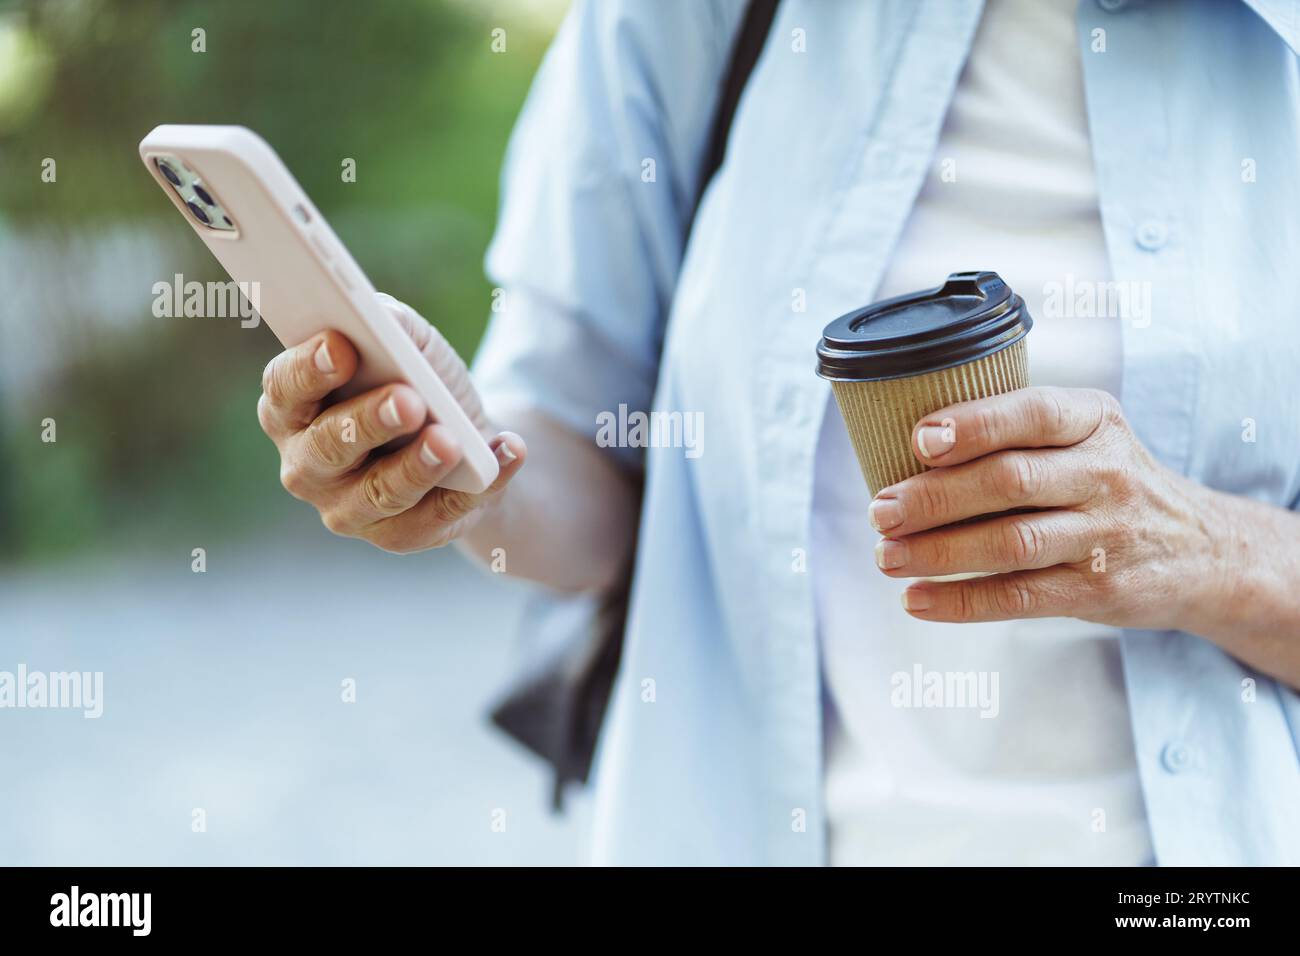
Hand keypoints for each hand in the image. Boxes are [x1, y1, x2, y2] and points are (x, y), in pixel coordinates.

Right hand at [257, 294, 524, 552]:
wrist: (465, 442)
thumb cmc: (418, 383)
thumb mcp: (408, 344)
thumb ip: (389, 323)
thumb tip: (383, 316)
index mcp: (293, 409)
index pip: (284, 390)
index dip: (308, 369)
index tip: (341, 346)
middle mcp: (308, 465)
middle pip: (329, 447)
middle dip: (369, 421)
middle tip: (408, 400)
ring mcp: (347, 508)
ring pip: (380, 492)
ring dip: (419, 465)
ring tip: (450, 440)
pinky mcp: (397, 535)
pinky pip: (438, 516)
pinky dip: (481, 484)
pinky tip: (508, 451)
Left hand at [868, 386, 1220, 630]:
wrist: (1202, 549)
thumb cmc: (1109, 481)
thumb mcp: (1085, 434)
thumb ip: (1016, 432)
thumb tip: (908, 448)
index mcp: (1094, 420)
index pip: (1033, 414)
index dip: (974, 426)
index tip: (918, 440)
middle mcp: (1105, 473)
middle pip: (1009, 482)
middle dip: (934, 497)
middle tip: (880, 510)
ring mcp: (1105, 535)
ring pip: (1010, 543)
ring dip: (937, 551)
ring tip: (886, 556)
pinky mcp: (1098, 590)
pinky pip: (1019, 596)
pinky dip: (961, 601)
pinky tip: (918, 599)